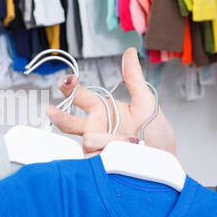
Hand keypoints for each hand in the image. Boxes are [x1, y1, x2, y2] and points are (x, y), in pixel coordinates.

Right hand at [45, 48, 177, 156]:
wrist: (165, 162)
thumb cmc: (157, 134)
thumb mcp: (147, 103)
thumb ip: (134, 79)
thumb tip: (130, 52)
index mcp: (102, 110)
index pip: (81, 96)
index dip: (71, 87)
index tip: (68, 80)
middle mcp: (94, 128)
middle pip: (69, 121)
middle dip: (60, 115)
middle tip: (50, 110)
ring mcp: (94, 147)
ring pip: (89, 139)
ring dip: (111, 140)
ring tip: (132, 144)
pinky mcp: (97, 164)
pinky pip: (95, 157)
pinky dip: (109, 154)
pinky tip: (120, 155)